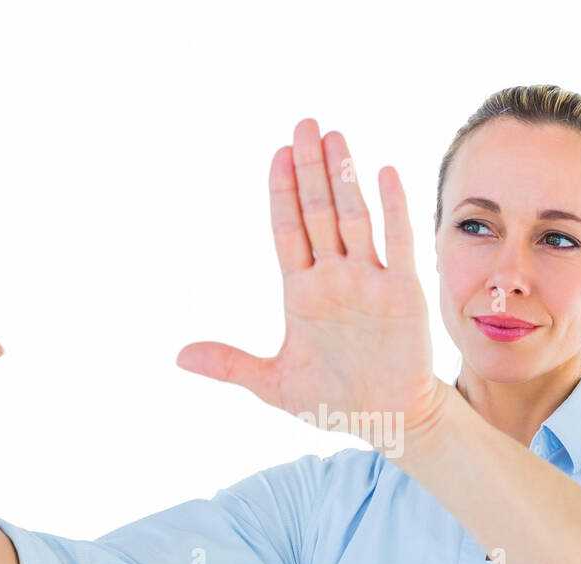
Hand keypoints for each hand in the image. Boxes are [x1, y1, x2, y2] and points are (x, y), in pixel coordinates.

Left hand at [175, 119, 445, 450]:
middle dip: (309, 169)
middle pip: (318, 212)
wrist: (386, 421)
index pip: (287, 230)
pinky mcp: (402, 291)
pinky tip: (383, 172)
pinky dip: (392, 208)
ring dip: (343, 178)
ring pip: (354, 218)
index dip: (281, 192)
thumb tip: (178, 356)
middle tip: (304, 124)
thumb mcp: (273, 385)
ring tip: (335, 136)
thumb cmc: (332, 401)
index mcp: (301, 292)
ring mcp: (369, 280)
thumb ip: (230, 364)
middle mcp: (334, 277)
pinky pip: (398, 242)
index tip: (276, 154)